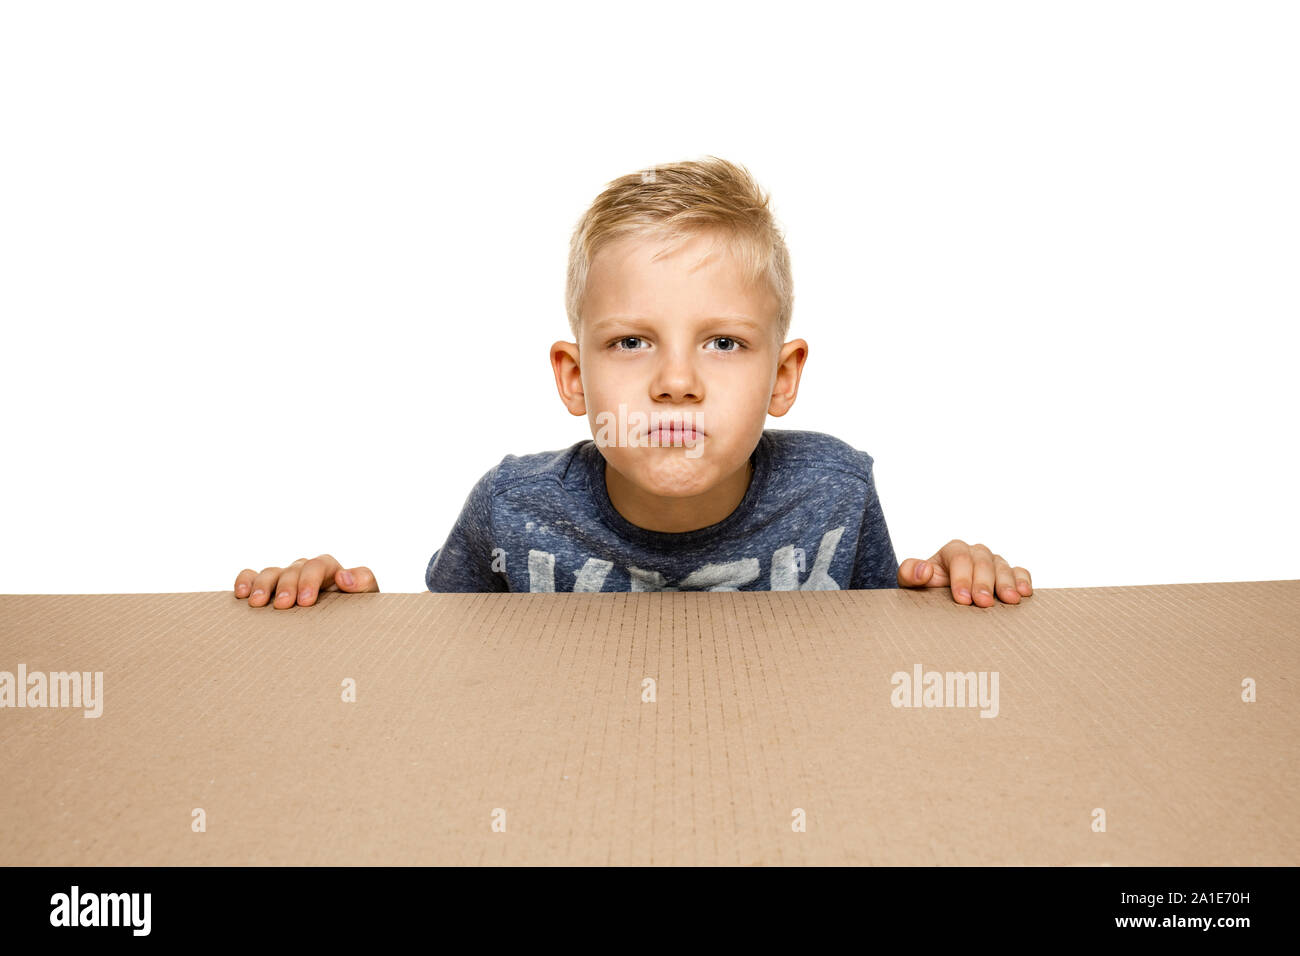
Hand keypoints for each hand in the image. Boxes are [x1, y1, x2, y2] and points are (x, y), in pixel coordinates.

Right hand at [234, 554, 378, 608]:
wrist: (343, 634)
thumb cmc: (355, 616)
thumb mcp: (366, 599)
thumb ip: (363, 583)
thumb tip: (343, 576)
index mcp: (331, 572)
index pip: (320, 564)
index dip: (310, 579)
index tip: (306, 601)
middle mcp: (307, 573)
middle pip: (294, 568)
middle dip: (287, 585)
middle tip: (283, 606)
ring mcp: (286, 580)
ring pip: (272, 572)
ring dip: (263, 586)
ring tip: (257, 604)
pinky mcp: (269, 589)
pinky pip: (252, 576)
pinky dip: (246, 581)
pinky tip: (241, 595)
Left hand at [897, 540, 1031, 606]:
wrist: (938, 597)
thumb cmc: (926, 588)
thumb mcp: (911, 582)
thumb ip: (910, 572)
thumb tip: (925, 570)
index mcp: (953, 551)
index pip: (959, 558)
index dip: (961, 577)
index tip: (962, 599)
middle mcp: (975, 553)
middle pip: (983, 562)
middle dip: (983, 583)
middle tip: (983, 603)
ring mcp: (993, 563)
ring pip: (1002, 566)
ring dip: (1006, 583)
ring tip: (1010, 600)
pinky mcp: (1008, 574)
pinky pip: (1019, 572)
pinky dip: (1023, 580)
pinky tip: (1024, 593)